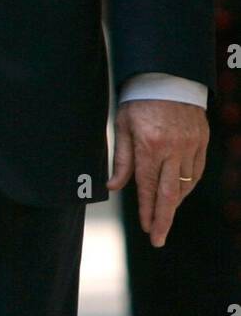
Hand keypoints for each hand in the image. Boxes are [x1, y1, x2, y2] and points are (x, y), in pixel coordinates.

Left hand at [107, 99, 208, 247]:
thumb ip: (121, 159)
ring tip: (163, 217)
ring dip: (174, 204)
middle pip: (170, 194)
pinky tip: (178, 195)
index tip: (147, 230)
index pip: (148, 187)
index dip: (147, 211)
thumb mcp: (122, 125)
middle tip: (158, 240)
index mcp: (149, 144)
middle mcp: (173, 148)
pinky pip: (196, 172)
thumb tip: (113, 187)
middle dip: (163, 220)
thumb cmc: (138, 100)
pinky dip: (187, 187)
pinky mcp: (202, 141)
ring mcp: (190, 145)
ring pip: (185, 185)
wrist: (167, 75)